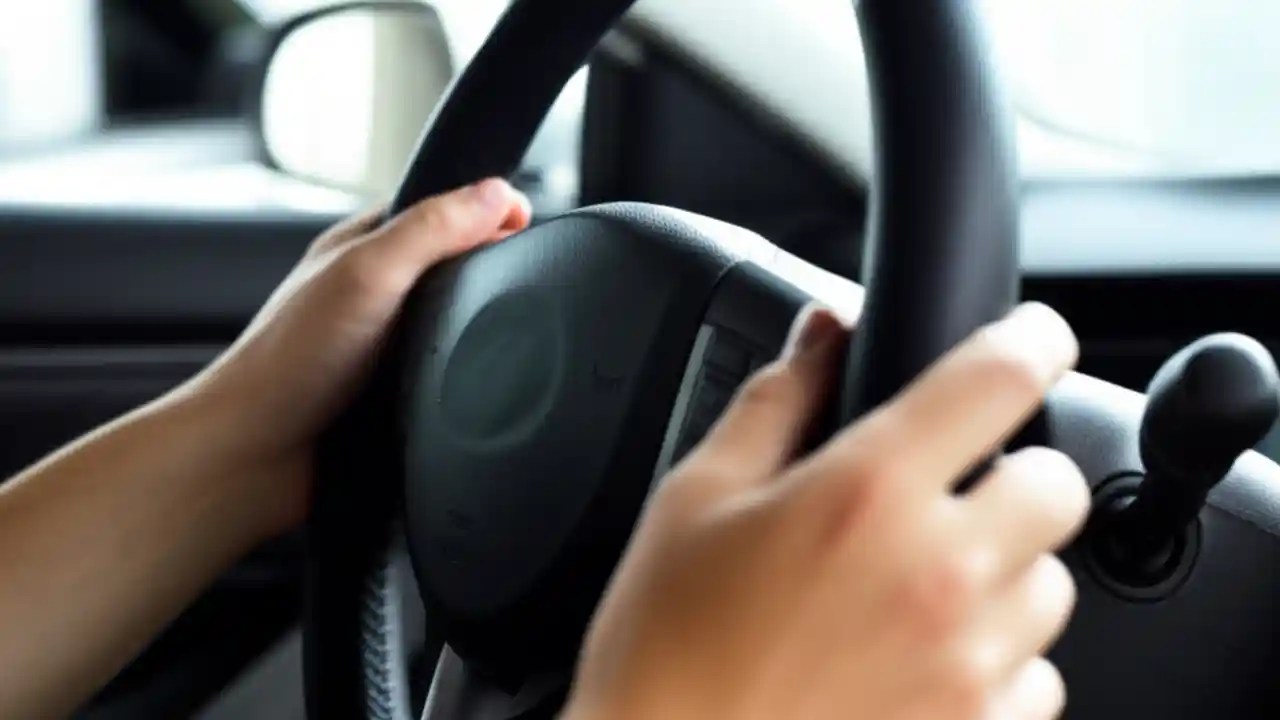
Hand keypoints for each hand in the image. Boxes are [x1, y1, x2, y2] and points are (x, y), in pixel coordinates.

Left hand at [190, 178, 531, 533]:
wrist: (255, 459)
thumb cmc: (288, 365)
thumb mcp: (368, 274)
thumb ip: (432, 229)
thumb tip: (496, 194)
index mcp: (361, 248)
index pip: (440, 209)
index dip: (485, 210)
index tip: (524, 223)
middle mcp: (372, 293)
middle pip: (454, 268)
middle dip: (488, 273)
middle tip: (516, 280)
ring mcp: (383, 346)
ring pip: (454, 325)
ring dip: (476, 334)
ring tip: (497, 337)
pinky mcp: (393, 395)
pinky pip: (447, 377)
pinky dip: (463, 380)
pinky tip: (469, 385)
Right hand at [566, 303, 1088, 719]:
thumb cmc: (667, 650)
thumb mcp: (696, 499)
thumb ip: (777, 400)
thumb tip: (825, 330)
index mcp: (865, 493)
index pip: (997, 379)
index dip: (1031, 339)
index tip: (1035, 339)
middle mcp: (936, 574)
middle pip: (1057, 485)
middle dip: (1015, 474)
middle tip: (951, 496)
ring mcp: (967, 665)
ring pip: (1052, 586)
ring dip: (1003, 574)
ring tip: (917, 593)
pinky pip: (1039, 680)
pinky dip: (996, 665)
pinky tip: (920, 664)